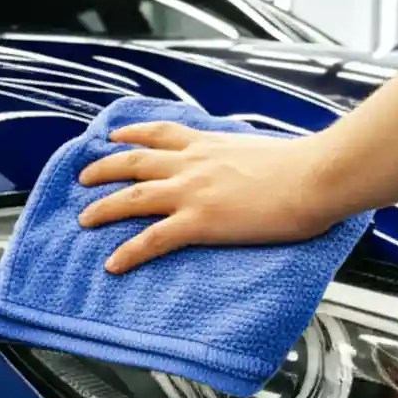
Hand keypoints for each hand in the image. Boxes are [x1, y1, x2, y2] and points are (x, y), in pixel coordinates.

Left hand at [78, 121, 339, 273]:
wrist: (314, 176)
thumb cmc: (303, 164)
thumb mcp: (264, 147)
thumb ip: (244, 154)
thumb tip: (249, 162)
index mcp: (210, 143)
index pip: (161, 133)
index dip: (133, 133)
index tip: (114, 135)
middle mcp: (193, 162)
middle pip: (135, 161)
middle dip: (104, 168)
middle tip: (84, 177)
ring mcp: (193, 191)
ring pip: (134, 197)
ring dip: (104, 207)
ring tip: (83, 219)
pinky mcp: (200, 221)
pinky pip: (153, 239)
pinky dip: (130, 251)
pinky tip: (113, 264)